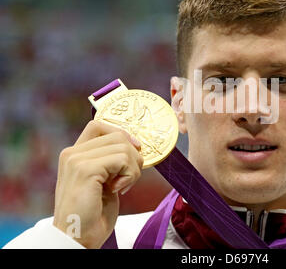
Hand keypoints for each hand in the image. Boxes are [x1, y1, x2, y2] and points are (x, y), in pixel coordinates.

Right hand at [53, 120, 143, 247]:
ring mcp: (77, 160)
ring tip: (122, 186)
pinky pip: (122, 159)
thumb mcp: (103, 179)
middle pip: (117, 135)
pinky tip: (118, 190)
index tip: (134, 149)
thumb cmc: (92, 213)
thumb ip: (110, 160)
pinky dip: (129, 175)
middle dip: (133, 156)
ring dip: (133, 169)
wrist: (78, 237)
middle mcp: (72, 153)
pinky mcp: (86, 170)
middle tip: (129, 178)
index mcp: (74, 154)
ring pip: (123, 147)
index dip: (121, 133)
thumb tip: (135, 144)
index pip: (99, 126)